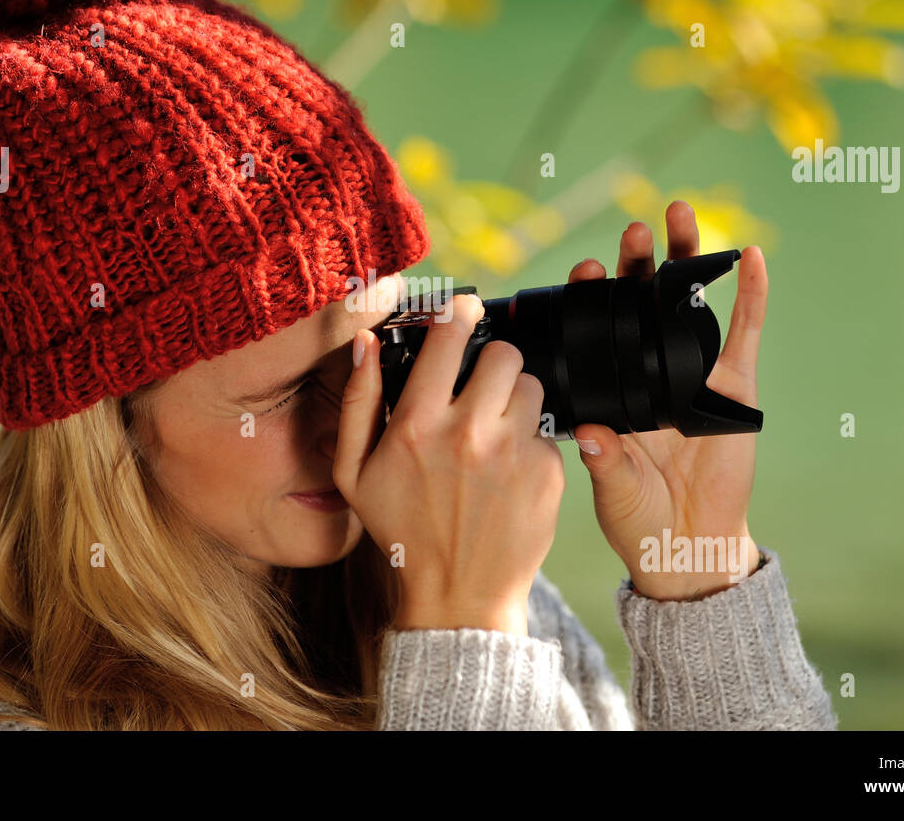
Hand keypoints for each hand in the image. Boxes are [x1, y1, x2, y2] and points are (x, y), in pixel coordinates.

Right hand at [334, 293, 564, 633]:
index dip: (458, 313)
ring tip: (496, 429)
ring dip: (515, 398)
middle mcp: (468, 432)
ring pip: (531, 386)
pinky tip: (510, 468)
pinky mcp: (548, 472)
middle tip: (482, 383)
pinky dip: (531, 440)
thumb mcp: (355, 473)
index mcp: (417, 425)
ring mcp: (513, 452)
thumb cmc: (402, 531)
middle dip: (494, 361)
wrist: (459, 595)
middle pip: (504, 353)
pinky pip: (547, 429)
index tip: (463, 308)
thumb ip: (356, 402)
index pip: (449, 338)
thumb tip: (362, 342)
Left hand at [569, 200, 764, 599]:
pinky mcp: (733, 388)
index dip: (593, 297)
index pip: (598, 328)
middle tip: (631, 230)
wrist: (685, 545)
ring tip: (678, 214)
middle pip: (642, 303)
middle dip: (637, 262)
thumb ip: (604, 458)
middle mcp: (648, 371)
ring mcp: (692, 375)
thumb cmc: (636, 515)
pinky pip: (744, 334)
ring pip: (689, 305)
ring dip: (686, 259)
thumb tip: (590, 432)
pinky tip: (752, 256)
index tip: (584, 270)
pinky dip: (751, 295)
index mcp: (611, 385)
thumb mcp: (611, 485)